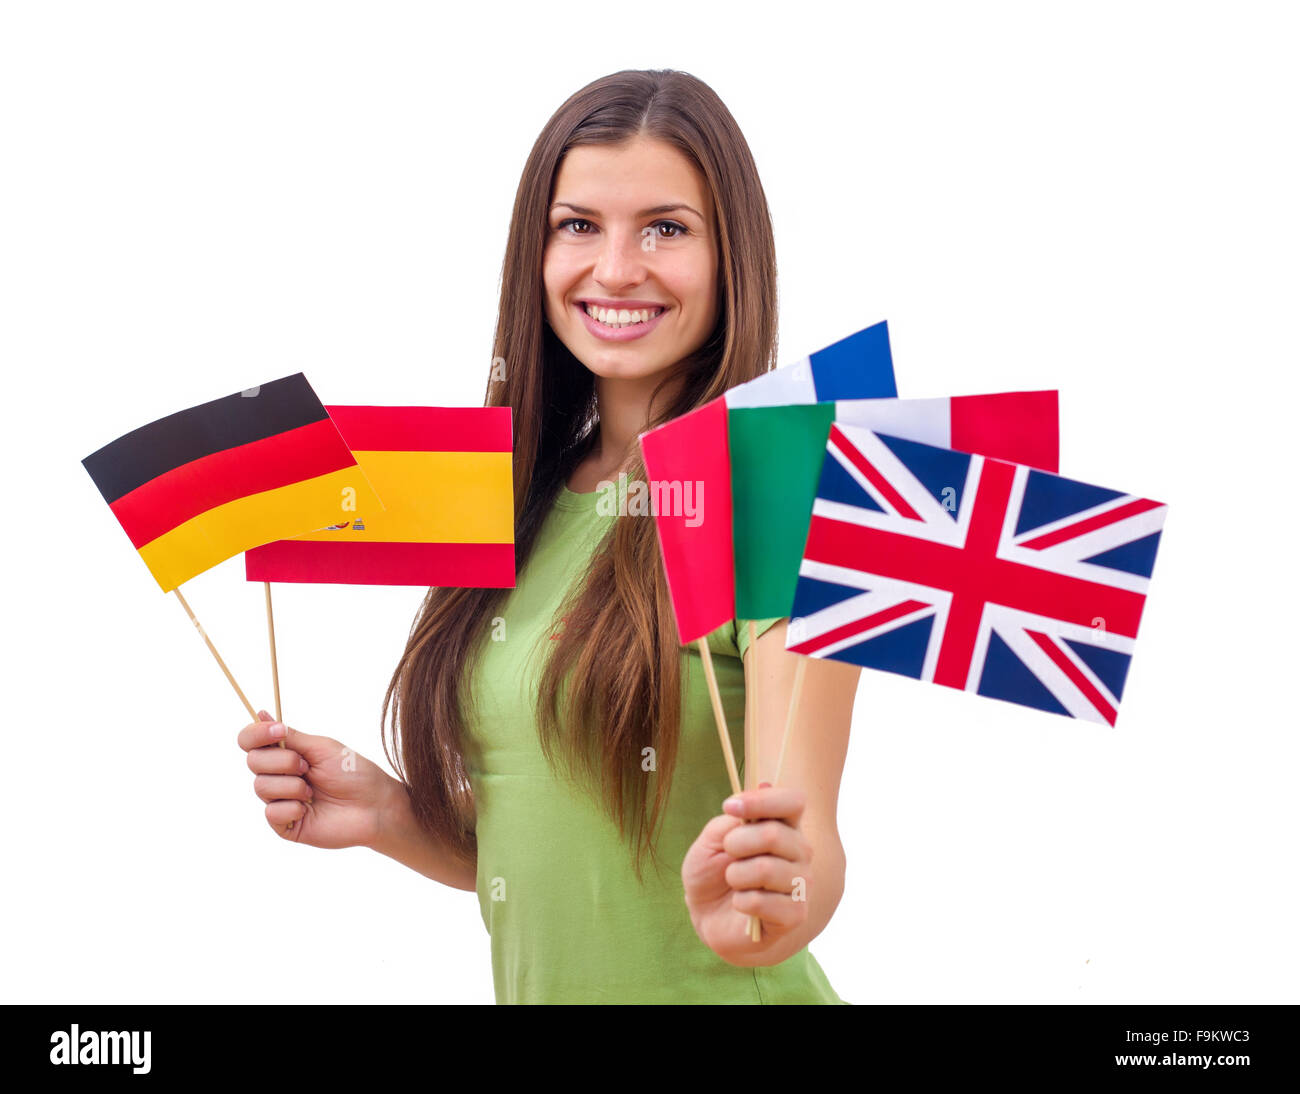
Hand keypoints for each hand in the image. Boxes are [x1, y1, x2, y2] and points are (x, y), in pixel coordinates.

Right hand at [237, 710, 398, 849]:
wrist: (374, 805)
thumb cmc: (353, 773)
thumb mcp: (321, 748)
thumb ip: (289, 736)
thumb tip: (260, 713)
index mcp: (286, 754)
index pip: (250, 741)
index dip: (256, 734)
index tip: (278, 731)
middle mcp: (278, 776)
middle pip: (253, 761)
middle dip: (283, 761)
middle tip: (309, 767)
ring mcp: (280, 800)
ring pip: (261, 787)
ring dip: (292, 785)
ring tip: (314, 791)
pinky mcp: (285, 825)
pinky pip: (271, 813)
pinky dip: (293, 807)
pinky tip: (310, 809)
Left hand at [681, 783, 812, 964]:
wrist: (707, 915)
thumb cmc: (712, 871)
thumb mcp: (712, 839)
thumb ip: (734, 819)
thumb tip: (763, 786)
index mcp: (785, 826)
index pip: (793, 801)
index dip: (762, 800)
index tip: (729, 806)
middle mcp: (800, 852)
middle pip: (774, 834)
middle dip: (736, 843)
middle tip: (727, 853)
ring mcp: (801, 884)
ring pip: (766, 869)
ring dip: (736, 875)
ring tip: (734, 881)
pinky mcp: (795, 914)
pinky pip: (762, 902)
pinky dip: (740, 902)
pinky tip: (741, 904)